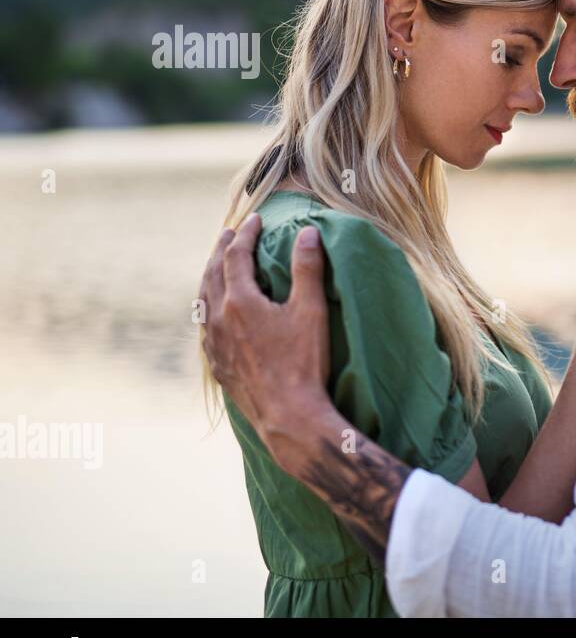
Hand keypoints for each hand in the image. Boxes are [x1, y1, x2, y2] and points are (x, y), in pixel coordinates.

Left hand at [199, 213, 332, 468]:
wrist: (288, 417)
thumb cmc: (304, 362)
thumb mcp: (311, 311)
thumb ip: (308, 268)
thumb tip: (307, 233)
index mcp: (240, 301)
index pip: (236, 256)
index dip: (246, 234)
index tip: (256, 220)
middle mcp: (219, 319)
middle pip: (211, 274)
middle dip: (221, 250)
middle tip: (229, 233)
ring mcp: (214, 344)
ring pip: (202, 300)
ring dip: (210, 277)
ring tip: (217, 266)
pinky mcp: (217, 366)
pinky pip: (205, 327)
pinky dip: (208, 308)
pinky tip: (216, 314)